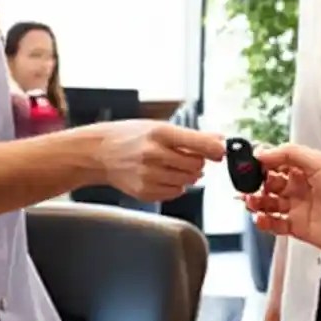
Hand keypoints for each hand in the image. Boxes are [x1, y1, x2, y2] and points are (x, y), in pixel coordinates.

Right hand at [89, 121, 224, 201]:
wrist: (99, 153)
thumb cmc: (131, 136)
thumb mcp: (159, 127)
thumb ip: (191, 136)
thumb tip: (220, 140)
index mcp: (159, 133)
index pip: (198, 143)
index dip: (215, 149)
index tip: (221, 152)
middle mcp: (153, 154)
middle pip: (196, 166)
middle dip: (198, 163)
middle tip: (187, 157)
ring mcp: (148, 175)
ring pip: (188, 182)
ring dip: (187, 175)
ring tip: (173, 165)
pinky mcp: (144, 192)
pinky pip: (175, 193)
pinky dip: (175, 186)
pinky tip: (163, 176)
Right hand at [243, 144, 320, 253]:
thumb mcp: (320, 162)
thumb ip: (290, 154)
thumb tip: (263, 152)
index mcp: (305, 169)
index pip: (276, 162)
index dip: (262, 163)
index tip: (249, 164)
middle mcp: (300, 187)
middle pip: (268, 183)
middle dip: (255, 184)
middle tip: (246, 186)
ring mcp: (298, 208)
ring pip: (268, 204)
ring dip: (256, 202)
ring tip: (251, 202)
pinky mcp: (297, 228)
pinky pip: (274, 224)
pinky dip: (264, 222)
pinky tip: (261, 218)